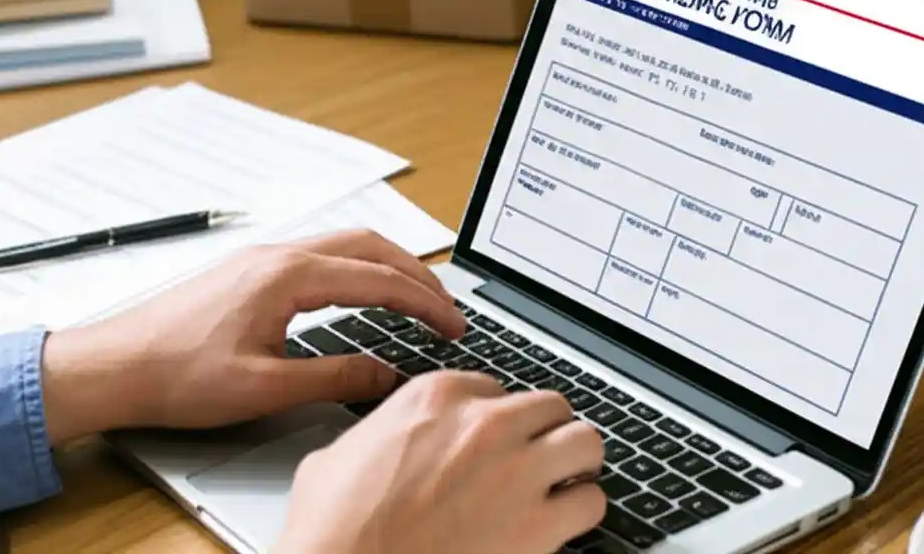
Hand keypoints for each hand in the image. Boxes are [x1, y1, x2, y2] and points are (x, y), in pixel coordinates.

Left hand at [39, 229, 463, 443]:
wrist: (112, 366)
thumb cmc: (176, 376)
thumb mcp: (265, 388)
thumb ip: (336, 377)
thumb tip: (387, 374)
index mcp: (288, 277)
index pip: (379, 280)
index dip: (425, 303)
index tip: (454, 325)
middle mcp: (279, 255)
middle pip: (370, 246)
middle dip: (418, 274)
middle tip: (448, 309)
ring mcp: (263, 258)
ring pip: (346, 244)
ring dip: (389, 265)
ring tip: (418, 297)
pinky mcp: (250, 270)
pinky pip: (321, 253)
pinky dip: (359, 267)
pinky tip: (362, 291)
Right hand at [275, 372, 605, 553]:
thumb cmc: (332, 533)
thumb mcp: (338, 457)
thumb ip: (380, 434)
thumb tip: (384, 442)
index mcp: (436, 398)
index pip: (496, 389)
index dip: (498, 420)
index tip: (495, 441)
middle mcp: (484, 424)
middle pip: (550, 407)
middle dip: (545, 434)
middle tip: (537, 458)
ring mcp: (517, 472)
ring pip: (586, 442)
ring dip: (577, 464)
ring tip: (563, 483)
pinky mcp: (537, 526)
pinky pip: (591, 502)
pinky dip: (581, 512)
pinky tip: (562, 524)